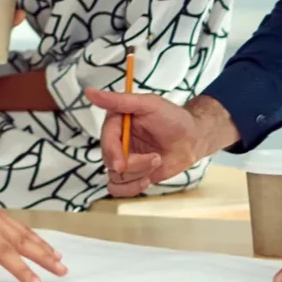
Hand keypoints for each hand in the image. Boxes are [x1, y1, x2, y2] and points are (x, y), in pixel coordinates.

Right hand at [85, 89, 207, 195]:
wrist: (193, 139)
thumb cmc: (173, 118)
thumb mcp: (148, 104)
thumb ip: (119, 101)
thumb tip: (89, 92)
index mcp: (117, 122)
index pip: (106, 140)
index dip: (112, 153)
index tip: (121, 165)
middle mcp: (117, 141)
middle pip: (110, 161)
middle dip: (134, 165)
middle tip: (156, 158)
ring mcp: (124, 159)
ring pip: (115, 177)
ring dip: (138, 174)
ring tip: (157, 161)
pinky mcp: (132, 174)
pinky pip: (119, 189)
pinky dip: (131, 188)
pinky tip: (147, 180)